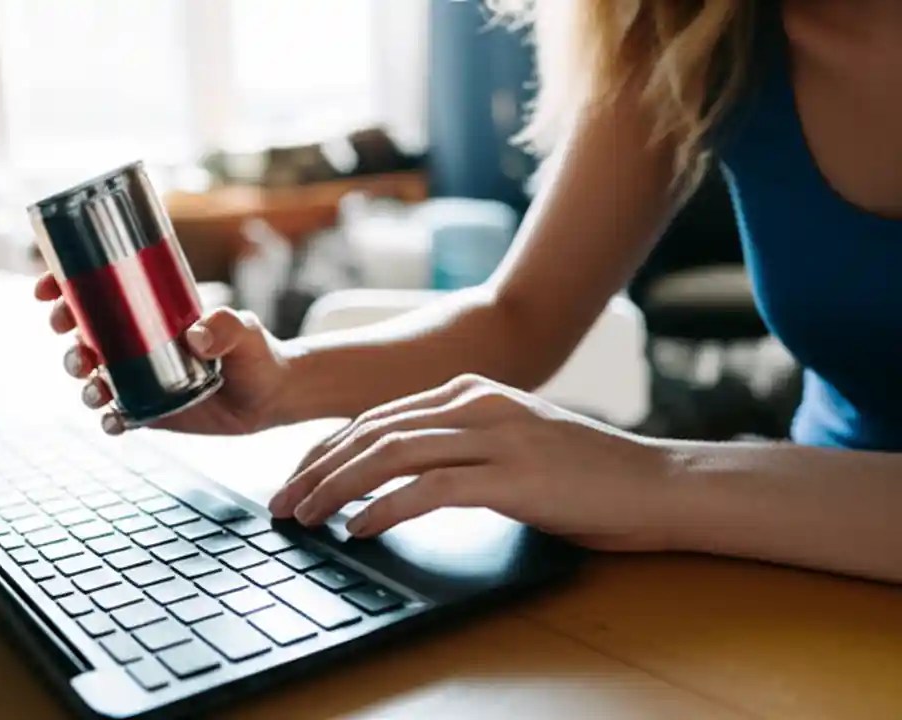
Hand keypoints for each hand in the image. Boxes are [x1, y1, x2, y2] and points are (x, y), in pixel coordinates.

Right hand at [34, 272, 290, 435]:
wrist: (271, 395)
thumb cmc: (255, 351)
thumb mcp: (244, 330)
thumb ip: (227, 326)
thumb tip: (197, 336)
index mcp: (146, 310)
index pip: (95, 290)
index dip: (62, 285)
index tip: (46, 286)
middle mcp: (134, 342)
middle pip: (81, 331)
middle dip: (63, 330)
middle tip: (67, 332)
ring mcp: (138, 378)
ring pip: (91, 374)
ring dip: (81, 378)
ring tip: (94, 382)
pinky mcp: (148, 411)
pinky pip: (116, 415)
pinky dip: (108, 419)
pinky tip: (113, 420)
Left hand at [267, 374, 675, 550]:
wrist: (655, 484)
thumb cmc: (582, 473)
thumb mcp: (509, 442)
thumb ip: (456, 444)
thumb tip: (392, 472)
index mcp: (469, 391)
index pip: (376, 416)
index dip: (326, 448)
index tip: (294, 478)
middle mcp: (475, 403)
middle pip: (371, 430)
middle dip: (316, 467)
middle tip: (282, 502)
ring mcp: (494, 435)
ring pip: (389, 453)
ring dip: (337, 487)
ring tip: (308, 516)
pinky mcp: (512, 475)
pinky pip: (429, 488)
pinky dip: (385, 508)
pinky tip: (360, 528)